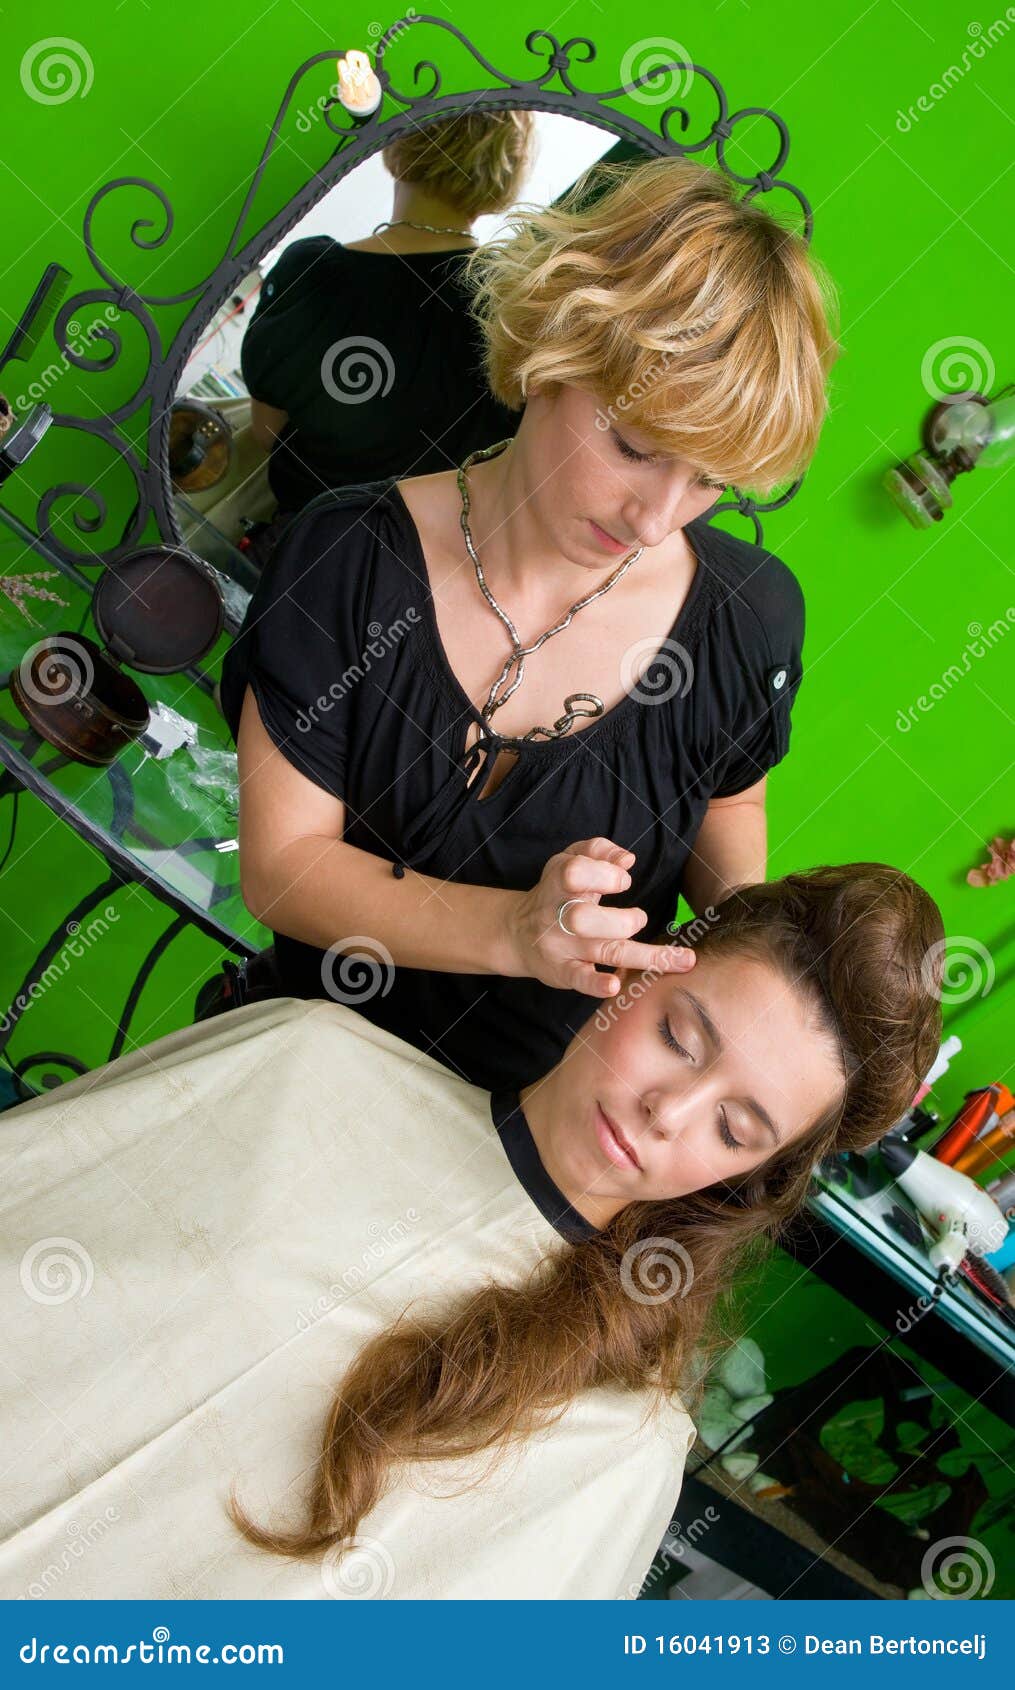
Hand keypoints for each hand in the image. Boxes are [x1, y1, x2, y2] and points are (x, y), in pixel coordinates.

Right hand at [504, 837, 696, 996]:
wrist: (517, 933)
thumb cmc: (554, 892)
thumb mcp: (568, 861)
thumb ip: (597, 851)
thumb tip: (627, 859)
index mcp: (559, 882)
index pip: (576, 873)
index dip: (605, 874)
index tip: (625, 879)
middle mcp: (558, 915)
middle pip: (585, 918)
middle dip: (620, 920)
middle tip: (639, 919)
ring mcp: (562, 946)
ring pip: (602, 950)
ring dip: (644, 956)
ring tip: (681, 959)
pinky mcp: (563, 972)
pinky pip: (580, 979)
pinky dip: (596, 984)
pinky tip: (615, 986)